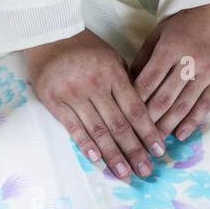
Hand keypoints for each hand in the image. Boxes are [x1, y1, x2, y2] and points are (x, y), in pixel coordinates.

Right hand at [24, 29, 166, 178]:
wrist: (50, 35)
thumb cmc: (85, 48)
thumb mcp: (111, 58)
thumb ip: (125, 84)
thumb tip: (143, 114)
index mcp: (113, 74)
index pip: (135, 109)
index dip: (148, 132)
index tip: (159, 150)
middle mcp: (95, 85)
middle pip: (119, 124)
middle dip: (134, 150)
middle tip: (146, 171)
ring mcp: (74, 94)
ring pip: (97, 130)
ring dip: (112, 154)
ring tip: (124, 173)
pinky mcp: (54, 101)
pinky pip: (73, 127)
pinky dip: (85, 144)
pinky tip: (96, 159)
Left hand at [130, 0, 209, 140]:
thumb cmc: (186, 22)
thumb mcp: (159, 33)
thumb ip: (143, 59)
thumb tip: (127, 86)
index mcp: (169, 49)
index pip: (147, 83)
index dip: (134, 104)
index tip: (124, 120)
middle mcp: (188, 62)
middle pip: (163, 99)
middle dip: (147, 122)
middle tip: (136, 140)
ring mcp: (208, 71)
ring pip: (183, 106)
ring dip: (167, 127)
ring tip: (155, 143)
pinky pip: (205, 105)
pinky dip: (192, 122)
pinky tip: (180, 135)